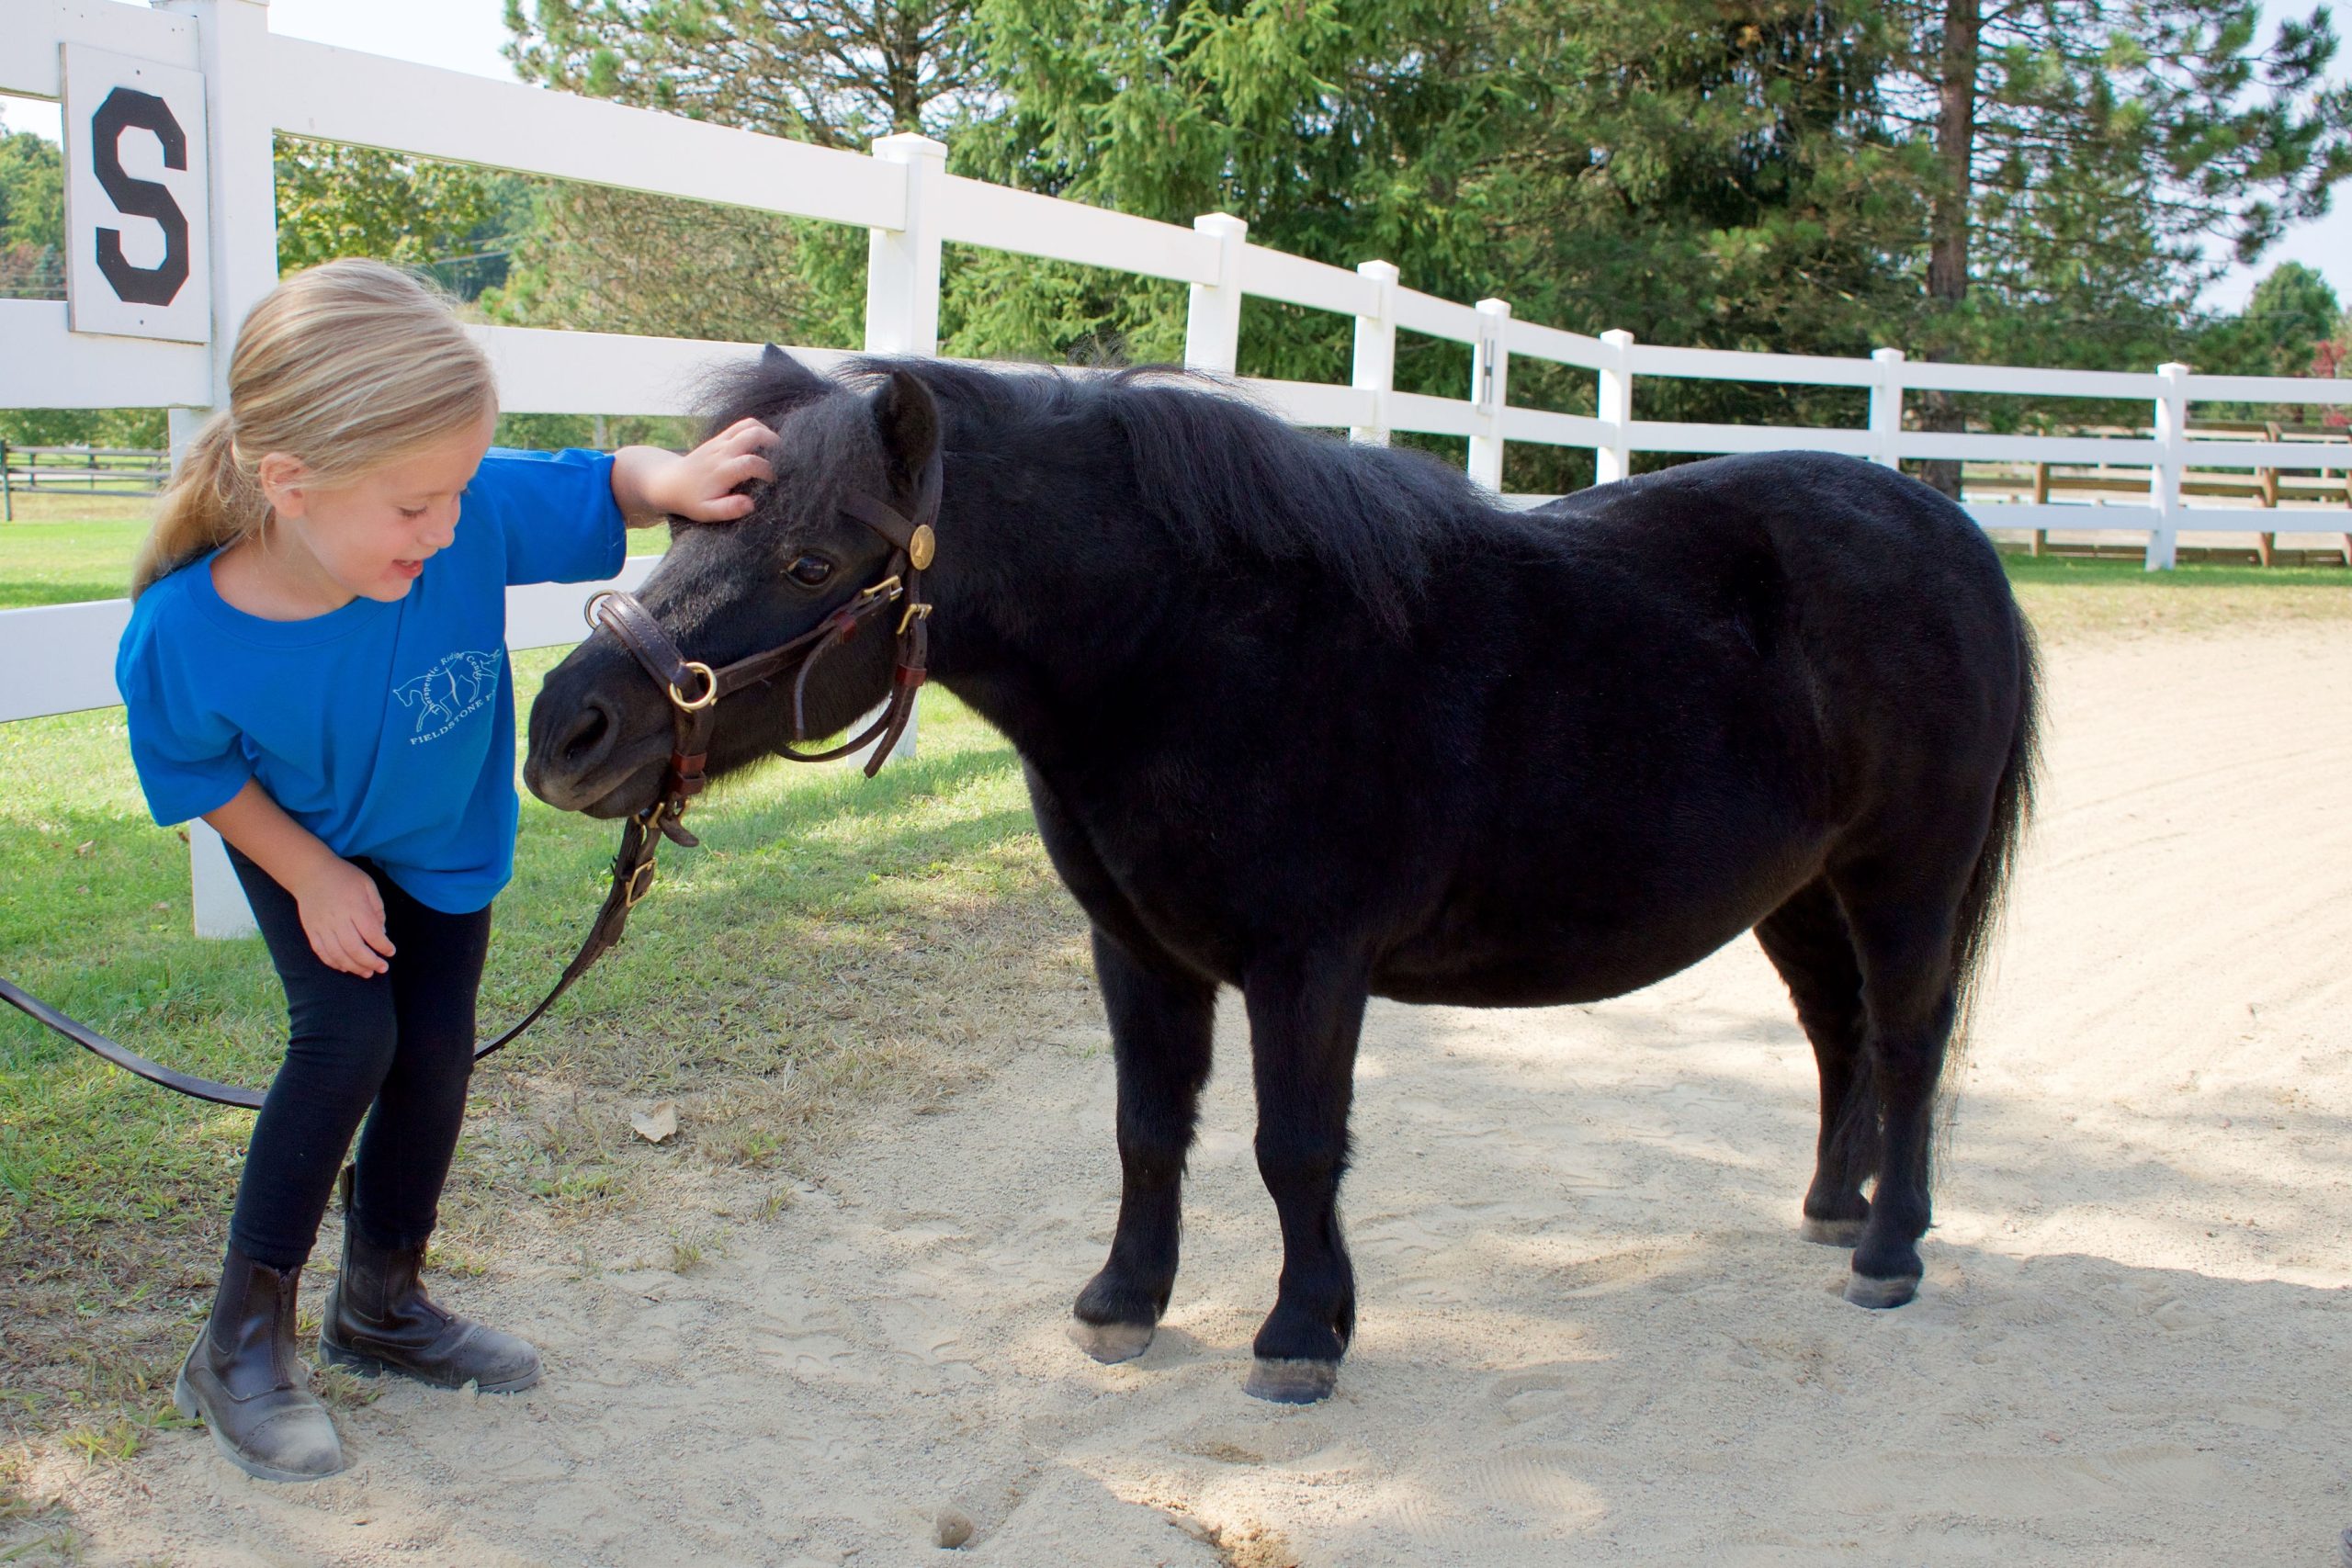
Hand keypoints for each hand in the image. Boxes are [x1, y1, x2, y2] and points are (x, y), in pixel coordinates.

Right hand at [293, 857, 395, 976]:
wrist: (310, 872)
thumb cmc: (344, 877)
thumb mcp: (368, 885)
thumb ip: (377, 909)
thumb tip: (381, 932)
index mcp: (354, 906)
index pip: (371, 933)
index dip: (383, 946)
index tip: (391, 952)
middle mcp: (337, 918)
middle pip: (354, 948)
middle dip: (370, 962)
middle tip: (382, 968)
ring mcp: (321, 926)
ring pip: (337, 954)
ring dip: (353, 967)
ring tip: (366, 972)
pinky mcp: (310, 930)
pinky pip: (321, 952)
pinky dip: (334, 963)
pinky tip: (345, 967)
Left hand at [615, 419, 778, 525]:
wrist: (669, 482)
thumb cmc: (691, 500)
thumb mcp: (707, 512)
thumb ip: (728, 509)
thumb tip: (751, 504)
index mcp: (722, 471)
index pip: (752, 463)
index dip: (768, 471)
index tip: (773, 482)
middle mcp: (722, 452)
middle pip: (753, 434)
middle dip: (774, 443)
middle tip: (785, 458)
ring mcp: (721, 442)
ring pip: (749, 425)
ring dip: (767, 433)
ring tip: (777, 450)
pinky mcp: (720, 438)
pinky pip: (743, 425)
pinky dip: (758, 429)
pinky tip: (764, 444)